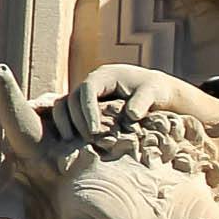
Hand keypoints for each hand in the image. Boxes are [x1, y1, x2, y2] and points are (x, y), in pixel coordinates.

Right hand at [75, 62, 218, 131]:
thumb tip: (132, 114)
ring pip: (63, 105)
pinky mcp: (83, 106)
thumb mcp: (153, 93)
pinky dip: (66, 125)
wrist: (154, 91)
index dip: (88, 110)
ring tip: (71, 142)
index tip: (94, 131)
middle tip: (88, 140)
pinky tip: (72, 142)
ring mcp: (84, 94)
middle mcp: (91, 83)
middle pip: (72, 99)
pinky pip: (67, 114)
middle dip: (77, 120)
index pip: (88, 90)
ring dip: (64, 123)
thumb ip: (143, 102)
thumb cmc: (154, 90)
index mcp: (104, 75)